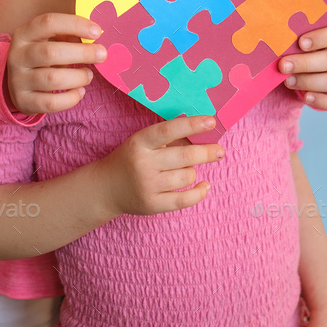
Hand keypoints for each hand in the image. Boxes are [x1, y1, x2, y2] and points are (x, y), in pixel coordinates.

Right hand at [6, 13, 106, 114]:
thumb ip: (68, 35)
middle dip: (82, 53)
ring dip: (78, 77)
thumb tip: (94, 37)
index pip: (49, 23)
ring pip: (52, 79)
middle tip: (102, 54)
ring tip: (88, 75)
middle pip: (51, 52)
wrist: (17, 82)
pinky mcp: (23, 101)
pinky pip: (51, 103)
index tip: (97, 31)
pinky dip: (71, 98)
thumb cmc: (41, 55)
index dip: (75, 25)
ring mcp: (18, 80)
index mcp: (24, 33)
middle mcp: (17, 55)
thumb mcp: (49, 40)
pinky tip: (80, 91)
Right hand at [96, 115, 223, 216]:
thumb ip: (168, 138)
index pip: (169, 130)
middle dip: (206, 152)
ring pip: (186, 176)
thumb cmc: (131, 158)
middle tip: (220, 150)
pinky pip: (184, 200)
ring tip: (189, 169)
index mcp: (140, 141)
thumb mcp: (142, 142)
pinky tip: (204, 185)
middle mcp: (143, 163)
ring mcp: (147, 186)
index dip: (192, 124)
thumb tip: (202, 134)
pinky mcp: (152, 205)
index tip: (211, 121)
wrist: (106, 188)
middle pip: (184, 157)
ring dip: (193, 171)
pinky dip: (199, 193)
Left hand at [279, 21, 326, 109]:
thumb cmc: (309, 45)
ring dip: (310, 82)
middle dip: (306, 64)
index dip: (321, 38)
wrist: (317, 62)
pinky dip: (323, 101)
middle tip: (284, 66)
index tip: (300, 43)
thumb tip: (280, 42)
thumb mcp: (306, 36)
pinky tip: (306, 98)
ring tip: (289, 81)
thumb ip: (298, 36)